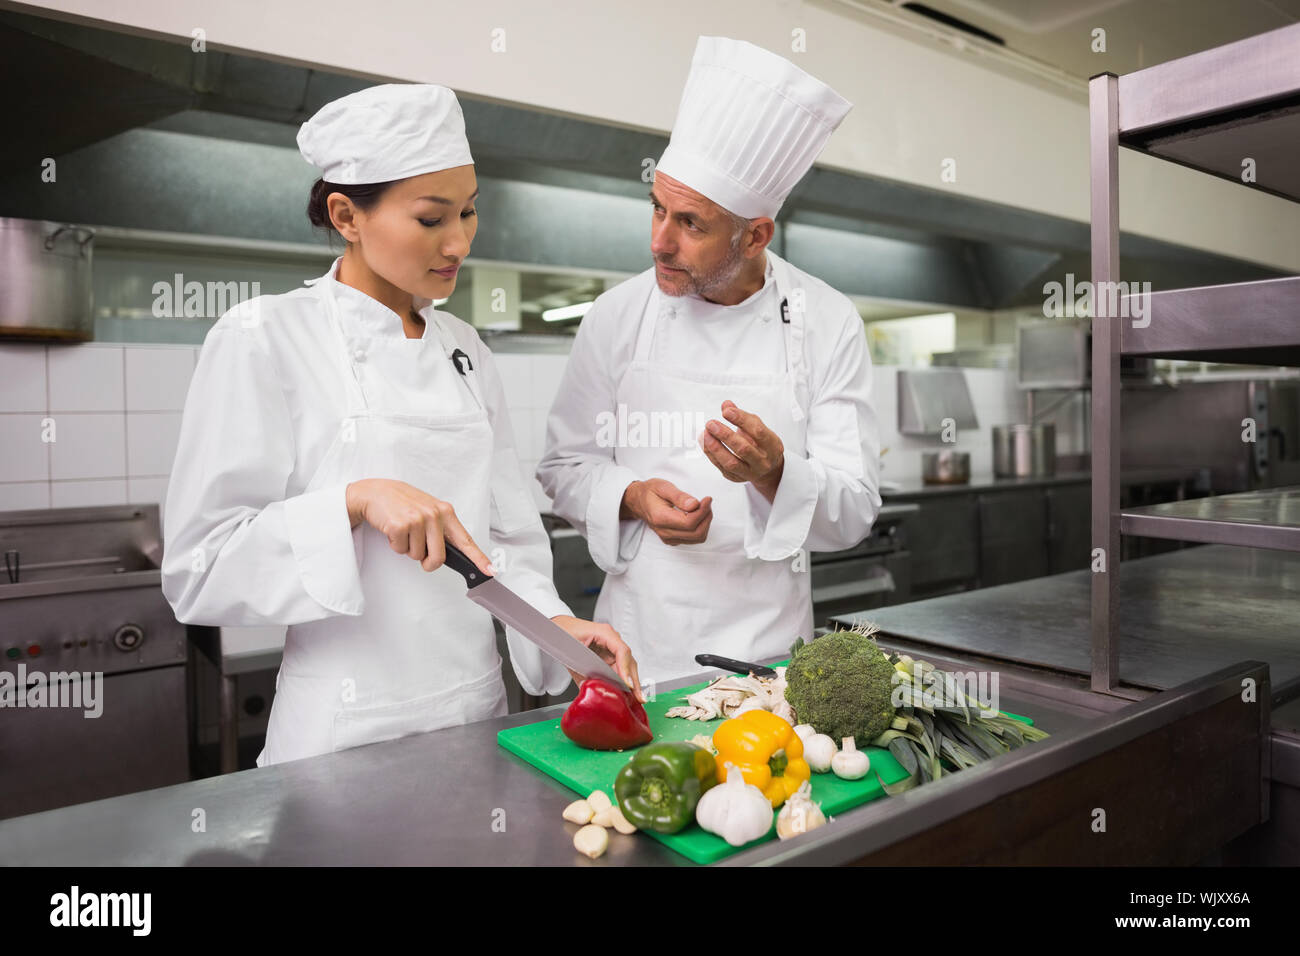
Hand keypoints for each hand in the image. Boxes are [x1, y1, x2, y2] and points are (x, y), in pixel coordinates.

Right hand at [345, 478, 493, 574]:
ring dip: (408, 548)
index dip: (479, 558)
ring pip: (417, 556)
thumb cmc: (403, 502)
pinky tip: (393, 528)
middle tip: (418, 549)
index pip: (465, 540)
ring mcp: (417, 520)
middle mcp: (434, 515)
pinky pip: (400, 550)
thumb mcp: (428, 509)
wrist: (375, 492)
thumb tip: (452, 553)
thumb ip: (441, 529)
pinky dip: (395, 545)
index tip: (490, 571)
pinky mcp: (400, 525)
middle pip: (439, 558)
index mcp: (445, 512)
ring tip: (404, 530)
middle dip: (428, 562)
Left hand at [551, 615, 643, 700]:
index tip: (627, 684)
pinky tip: (627, 692)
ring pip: (626, 665)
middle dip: (634, 680)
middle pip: (628, 660)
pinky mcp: (608, 655)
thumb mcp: (570, 650)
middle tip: (639, 697)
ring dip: (632, 682)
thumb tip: (588, 688)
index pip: (622, 651)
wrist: (559, 628)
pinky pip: (619, 668)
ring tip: (637, 698)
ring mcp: (611, 647)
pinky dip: (623, 680)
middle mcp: (612, 639)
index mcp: (604, 633)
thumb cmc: (564, 634)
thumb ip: (581, 669)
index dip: (625, 669)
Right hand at [619, 477, 712, 545]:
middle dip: (706, 517)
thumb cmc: (651, 492)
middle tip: (706, 503)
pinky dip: (700, 527)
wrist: (639, 501)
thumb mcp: (663, 487)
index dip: (703, 511)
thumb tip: (694, 505)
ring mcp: (668, 538)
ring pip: (697, 537)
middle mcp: (664, 532)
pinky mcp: (673, 540)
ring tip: (703, 508)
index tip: (708, 499)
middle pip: (696, 533)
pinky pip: (694, 539)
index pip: (689, 522)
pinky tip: (697, 515)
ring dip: (705, 523)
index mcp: (660, 518)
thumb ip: (679, 496)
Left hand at [699, 400, 784, 501]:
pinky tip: (704, 442)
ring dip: (715, 447)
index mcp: (772, 445)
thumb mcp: (757, 427)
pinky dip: (711, 454)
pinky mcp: (737, 478)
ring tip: (704, 434)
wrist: (768, 469)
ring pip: (731, 462)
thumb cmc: (761, 444)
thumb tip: (726, 404)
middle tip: (711, 423)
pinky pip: (722, 467)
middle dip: (725, 435)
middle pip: (744, 449)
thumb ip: (742, 416)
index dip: (741, 420)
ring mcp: (750, 472)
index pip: (757, 432)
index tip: (726, 411)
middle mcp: (763, 461)